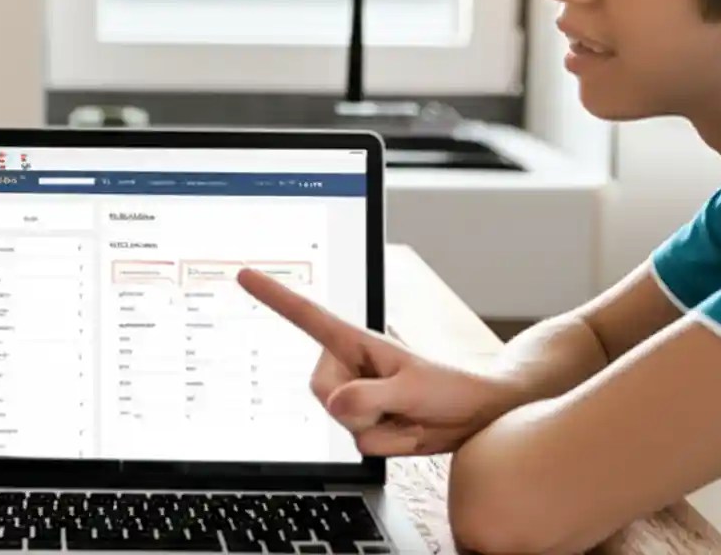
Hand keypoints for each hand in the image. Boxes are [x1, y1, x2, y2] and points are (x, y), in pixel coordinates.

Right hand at [237, 269, 517, 455]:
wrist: (474, 416)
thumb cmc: (450, 388)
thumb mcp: (412, 387)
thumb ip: (372, 396)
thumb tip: (336, 405)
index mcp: (356, 343)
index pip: (308, 317)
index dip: (275, 297)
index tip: (246, 276)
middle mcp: (348, 368)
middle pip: (320, 392)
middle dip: (358, 407)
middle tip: (397, 402)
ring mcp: (354, 397)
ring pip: (338, 423)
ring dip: (378, 428)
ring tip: (406, 413)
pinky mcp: (362, 423)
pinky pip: (357, 444)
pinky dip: (386, 442)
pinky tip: (405, 427)